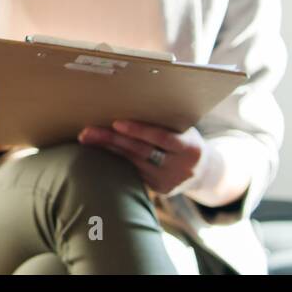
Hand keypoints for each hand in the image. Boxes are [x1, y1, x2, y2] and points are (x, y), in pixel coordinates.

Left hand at [77, 120, 215, 196]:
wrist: (205, 172)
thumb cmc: (186, 139)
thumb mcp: (184, 130)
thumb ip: (164, 123)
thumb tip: (127, 101)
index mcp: (190, 148)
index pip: (162, 138)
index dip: (139, 130)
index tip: (116, 122)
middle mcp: (181, 168)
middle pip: (141, 152)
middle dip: (112, 140)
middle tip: (87, 131)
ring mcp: (170, 182)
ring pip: (133, 163)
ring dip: (107, 150)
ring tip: (86, 139)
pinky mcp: (159, 190)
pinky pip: (132, 173)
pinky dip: (114, 161)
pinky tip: (96, 153)